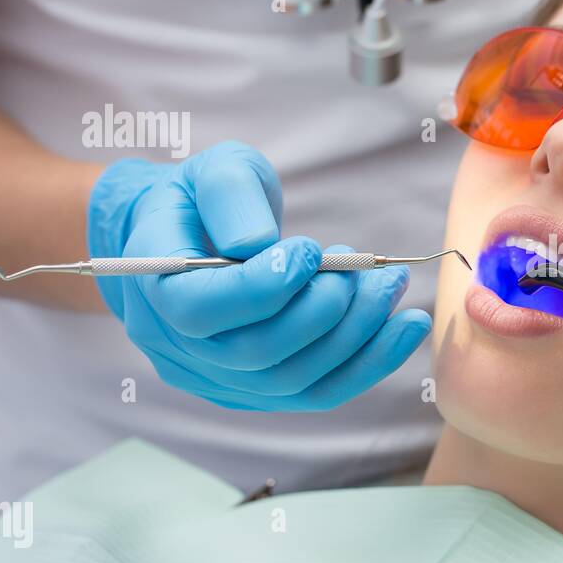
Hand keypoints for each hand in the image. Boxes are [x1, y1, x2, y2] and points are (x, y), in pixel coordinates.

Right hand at [87, 142, 430, 409]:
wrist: (190, 236)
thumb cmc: (202, 199)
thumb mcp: (211, 170)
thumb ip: (230, 195)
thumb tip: (258, 244)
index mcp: (155, 288)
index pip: (201, 311)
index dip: (261, 287)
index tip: (309, 251)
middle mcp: (178, 346)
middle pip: (255, 354)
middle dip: (323, 311)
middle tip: (363, 270)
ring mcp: (217, 378)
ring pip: (292, 380)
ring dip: (355, 335)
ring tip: (389, 286)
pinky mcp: (258, 391)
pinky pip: (316, 391)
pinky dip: (369, 363)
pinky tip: (407, 327)